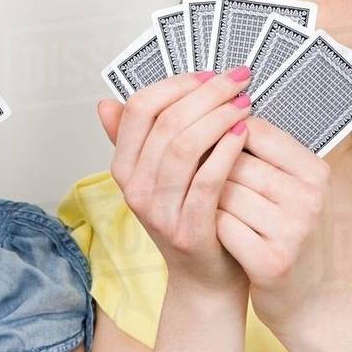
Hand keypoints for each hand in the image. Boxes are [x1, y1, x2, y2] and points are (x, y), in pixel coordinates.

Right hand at [98, 66, 252, 294]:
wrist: (206, 277)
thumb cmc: (192, 216)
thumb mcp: (159, 174)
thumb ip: (139, 139)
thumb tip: (106, 103)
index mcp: (125, 167)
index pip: (139, 108)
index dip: (176, 84)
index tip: (209, 75)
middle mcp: (134, 188)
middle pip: (165, 122)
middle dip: (206, 94)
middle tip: (237, 81)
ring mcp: (159, 212)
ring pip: (184, 147)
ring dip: (219, 117)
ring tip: (245, 104)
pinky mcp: (187, 230)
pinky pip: (205, 181)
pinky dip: (226, 151)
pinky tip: (243, 134)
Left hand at [215, 116, 339, 330]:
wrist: (306, 300)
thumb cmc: (288, 235)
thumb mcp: (291, 190)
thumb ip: (265, 155)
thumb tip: (216, 110)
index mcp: (315, 172)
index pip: (255, 129)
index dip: (223, 135)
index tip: (210, 146)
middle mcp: (309, 198)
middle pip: (233, 161)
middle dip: (210, 171)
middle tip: (206, 188)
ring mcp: (293, 231)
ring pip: (221, 192)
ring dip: (207, 200)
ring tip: (212, 212)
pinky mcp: (272, 262)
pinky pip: (220, 226)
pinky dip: (211, 227)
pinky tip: (215, 235)